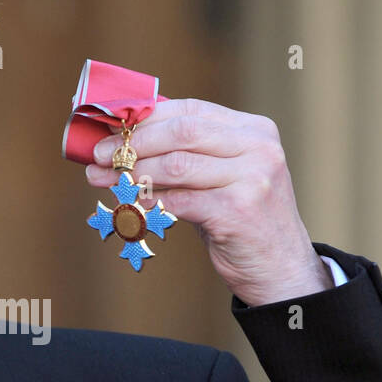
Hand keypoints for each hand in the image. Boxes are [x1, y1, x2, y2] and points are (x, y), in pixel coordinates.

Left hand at [86, 98, 332, 306]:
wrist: (281, 270)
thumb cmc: (242, 221)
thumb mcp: (223, 177)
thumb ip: (188, 154)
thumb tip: (124, 139)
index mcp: (254, 130)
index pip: (190, 110)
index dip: (145, 119)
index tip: (111, 131)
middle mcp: (258, 147)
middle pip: (181, 132)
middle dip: (133, 143)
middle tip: (99, 156)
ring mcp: (252, 178)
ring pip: (176, 164)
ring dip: (133, 173)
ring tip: (105, 180)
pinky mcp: (238, 210)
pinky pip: (179, 200)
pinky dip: (148, 201)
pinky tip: (131, 205)